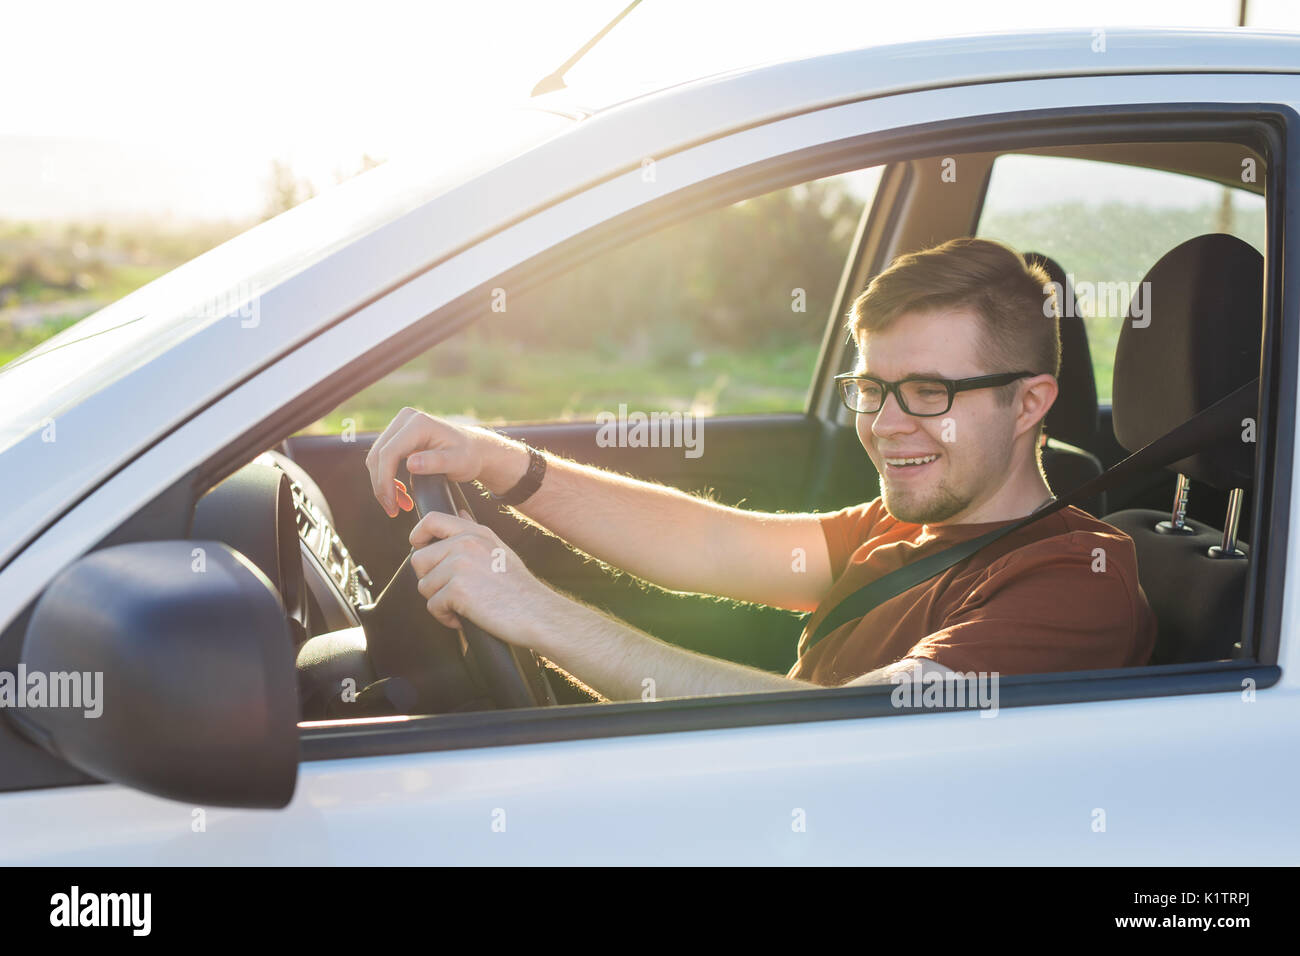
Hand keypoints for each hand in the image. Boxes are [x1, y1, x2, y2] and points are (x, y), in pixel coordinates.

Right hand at [364, 407, 493, 517]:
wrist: (474, 450)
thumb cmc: (469, 456)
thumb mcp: (458, 462)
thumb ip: (436, 462)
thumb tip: (411, 464)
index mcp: (418, 423)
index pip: (389, 453)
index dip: (385, 481)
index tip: (392, 505)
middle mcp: (406, 418)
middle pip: (378, 455)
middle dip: (381, 485)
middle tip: (393, 510)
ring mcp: (400, 425)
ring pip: (377, 458)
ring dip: (383, 483)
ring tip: (399, 505)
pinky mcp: (398, 434)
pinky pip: (383, 458)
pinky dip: (386, 477)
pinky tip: (400, 493)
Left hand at [409, 508, 557, 644]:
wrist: (537, 613)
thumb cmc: (520, 589)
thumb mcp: (499, 549)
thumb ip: (474, 533)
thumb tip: (459, 514)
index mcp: (476, 532)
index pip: (431, 520)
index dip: (418, 535)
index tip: (420, 549)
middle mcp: (466, 543)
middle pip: (419, 559)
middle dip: (430, 580)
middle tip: (453, 591)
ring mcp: (460, 565)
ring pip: (424, 585)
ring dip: (440, 601)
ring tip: (466, 605)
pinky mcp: (457, 589)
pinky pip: (433, 606)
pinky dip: (446, 617)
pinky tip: (466, 617)